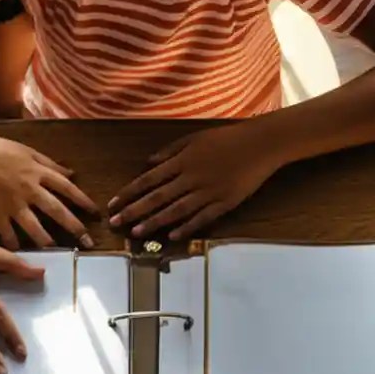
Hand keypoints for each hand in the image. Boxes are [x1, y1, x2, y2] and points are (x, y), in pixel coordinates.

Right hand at [0, 133, 98, 249]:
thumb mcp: (27, 150)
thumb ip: (50, 163)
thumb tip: (72, 173)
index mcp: (38, 172)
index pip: (67, 188)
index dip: (83, 201)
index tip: (95, 213)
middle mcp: (29, 189)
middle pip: (56, 210)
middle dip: (74, 226)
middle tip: (87, 241)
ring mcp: (13, 202)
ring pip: (33, 225)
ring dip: (46, 239)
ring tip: (56, 249)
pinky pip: (6, 231)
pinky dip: (12, 241)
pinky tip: (18, 250)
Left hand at [109, 125, 280, 240]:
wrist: (261, 144)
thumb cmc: (226, 138)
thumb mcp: (195, 138)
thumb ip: (170, 151)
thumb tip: (148, 162)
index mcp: (183, 160)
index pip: (149, 179)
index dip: (129, 193)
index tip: (113, 204)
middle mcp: (192, 177)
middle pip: (157, 197)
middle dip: (134, 211)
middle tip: (115, 224)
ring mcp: (209, 191)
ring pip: (176, 210)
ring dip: (155, 222)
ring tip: (136, 233)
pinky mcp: (225, 202)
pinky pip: (203, 218)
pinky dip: (187, 227)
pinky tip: (172, 236)